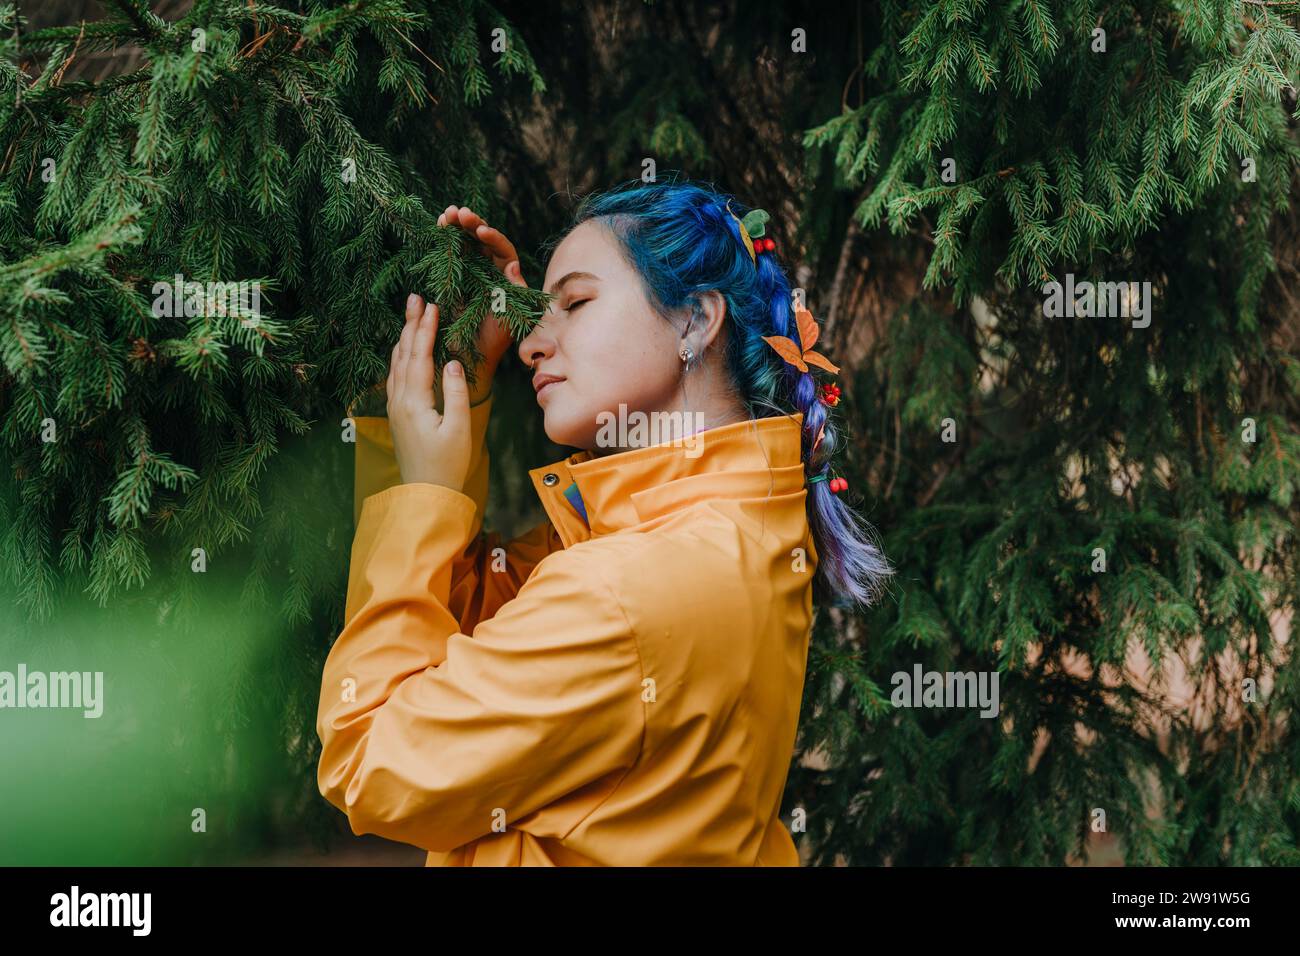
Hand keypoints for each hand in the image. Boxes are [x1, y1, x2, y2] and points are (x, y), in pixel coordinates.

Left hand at [387, 301, 471, 490]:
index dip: (425, 329)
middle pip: (403, 354)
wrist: (426, 494)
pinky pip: (395, 377)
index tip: (431, 305)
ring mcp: (395, 408)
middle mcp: (399, 401)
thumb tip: (452, 361)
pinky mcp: (398, 415)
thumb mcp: (458, 429)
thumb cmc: (447, 465)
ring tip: (410, 316)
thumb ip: (455, 393)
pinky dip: (400, 357)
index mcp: (414, 402)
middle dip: (410, 325)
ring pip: (396, 364)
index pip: (418, 356)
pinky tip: (404, 351)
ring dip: (404, 338)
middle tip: (415, 298)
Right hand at [438, 204, 528, 374]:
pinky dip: (446, 238)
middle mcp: (491, 269)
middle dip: (472, 224)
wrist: (472, 354)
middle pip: (483, 240)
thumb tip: (513, 264)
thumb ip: (515, 291)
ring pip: (466, 242)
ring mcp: (472, 270)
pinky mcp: (455, 274)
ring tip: (447, 214)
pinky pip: (451, 252)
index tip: (481, 231)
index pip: (503, 250)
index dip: (493, 238)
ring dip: (458, 226)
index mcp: (508, 276)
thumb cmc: (495, 338)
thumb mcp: (510, 316)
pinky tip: (440, 225)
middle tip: (459, 213)